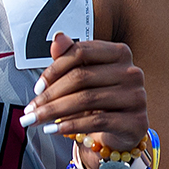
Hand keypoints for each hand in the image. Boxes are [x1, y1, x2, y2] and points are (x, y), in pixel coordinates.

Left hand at [19, 32, 147, 161]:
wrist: (119, 131)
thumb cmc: (99, 99)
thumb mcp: (82, 76)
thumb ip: (68, 57)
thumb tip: (57, 37)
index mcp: (119, 53)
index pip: (80, 52)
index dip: (54, 69)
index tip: (37, 88)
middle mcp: (132, 72)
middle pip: (81, 77)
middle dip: (50, 95)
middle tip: (30, 109)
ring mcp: (137, 97)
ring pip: (86, 100)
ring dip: (55, 111)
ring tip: (36, 120)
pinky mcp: (136, 121)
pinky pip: (97, 121)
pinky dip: (71, 125)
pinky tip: (54, 129)